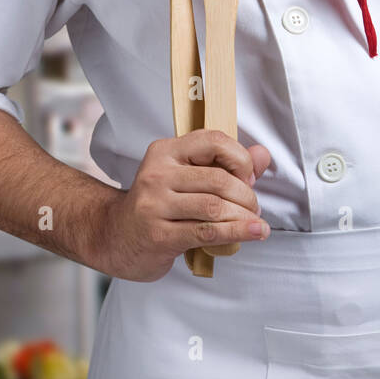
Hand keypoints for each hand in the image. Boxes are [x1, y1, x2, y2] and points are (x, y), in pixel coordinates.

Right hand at [98, 130, 272, 280]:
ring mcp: (155, 204)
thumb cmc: (157, 205)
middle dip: (247, 196)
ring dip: (244, 217)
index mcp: (165, 151)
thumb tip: (262, 155)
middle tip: (253, 207)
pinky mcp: (158, 234)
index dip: (240, 159)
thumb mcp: (186, 177)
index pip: (213, 141)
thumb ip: (225, 164)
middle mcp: (157, 173)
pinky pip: (206, 232)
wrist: (116, 237)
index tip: (248, 176)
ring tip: (254, 223)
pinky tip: (252, 232)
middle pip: (218, 179)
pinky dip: (236, 232)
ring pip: (215, 207)